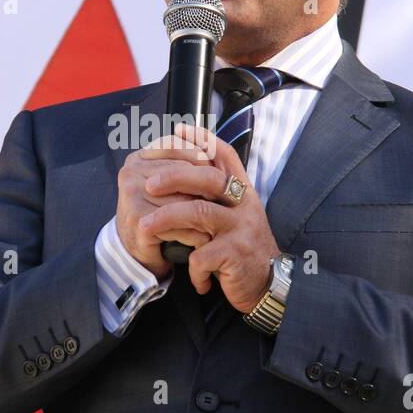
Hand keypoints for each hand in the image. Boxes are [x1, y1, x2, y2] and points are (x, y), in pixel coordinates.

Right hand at [115, 128, 215, 278]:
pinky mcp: (137, 220)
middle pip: (182, 171)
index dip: (204, 158)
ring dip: (206, 213)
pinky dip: (195, 233)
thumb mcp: (171, 183)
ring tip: (221, 220)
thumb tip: (215, 145)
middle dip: (208, 186)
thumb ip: (186, 162)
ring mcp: (131, 195)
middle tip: (230, 198)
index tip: (222, 173)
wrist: (137, 249)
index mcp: (139, 157)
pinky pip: (177, 223)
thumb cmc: (159, 213)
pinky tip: (206, 239)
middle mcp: (130, 172)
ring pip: (183, 199)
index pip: (176, 145)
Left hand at [136, 122, 279, 312]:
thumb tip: (187, 166)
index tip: (180, 129)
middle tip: (148, 185)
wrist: (268, 282)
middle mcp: (245, 205)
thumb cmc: (243, 245)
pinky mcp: (236, 254)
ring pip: (199, 212)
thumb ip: (218, 194)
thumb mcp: (236, 214)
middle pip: (209, 179)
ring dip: (166, 219)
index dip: (204, 140)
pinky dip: (191, 266)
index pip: (226, 156)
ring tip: (144, 226)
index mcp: (243, 192)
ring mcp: (242, 228)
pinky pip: (203, 255)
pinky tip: (189, 273)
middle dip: (174, 177)